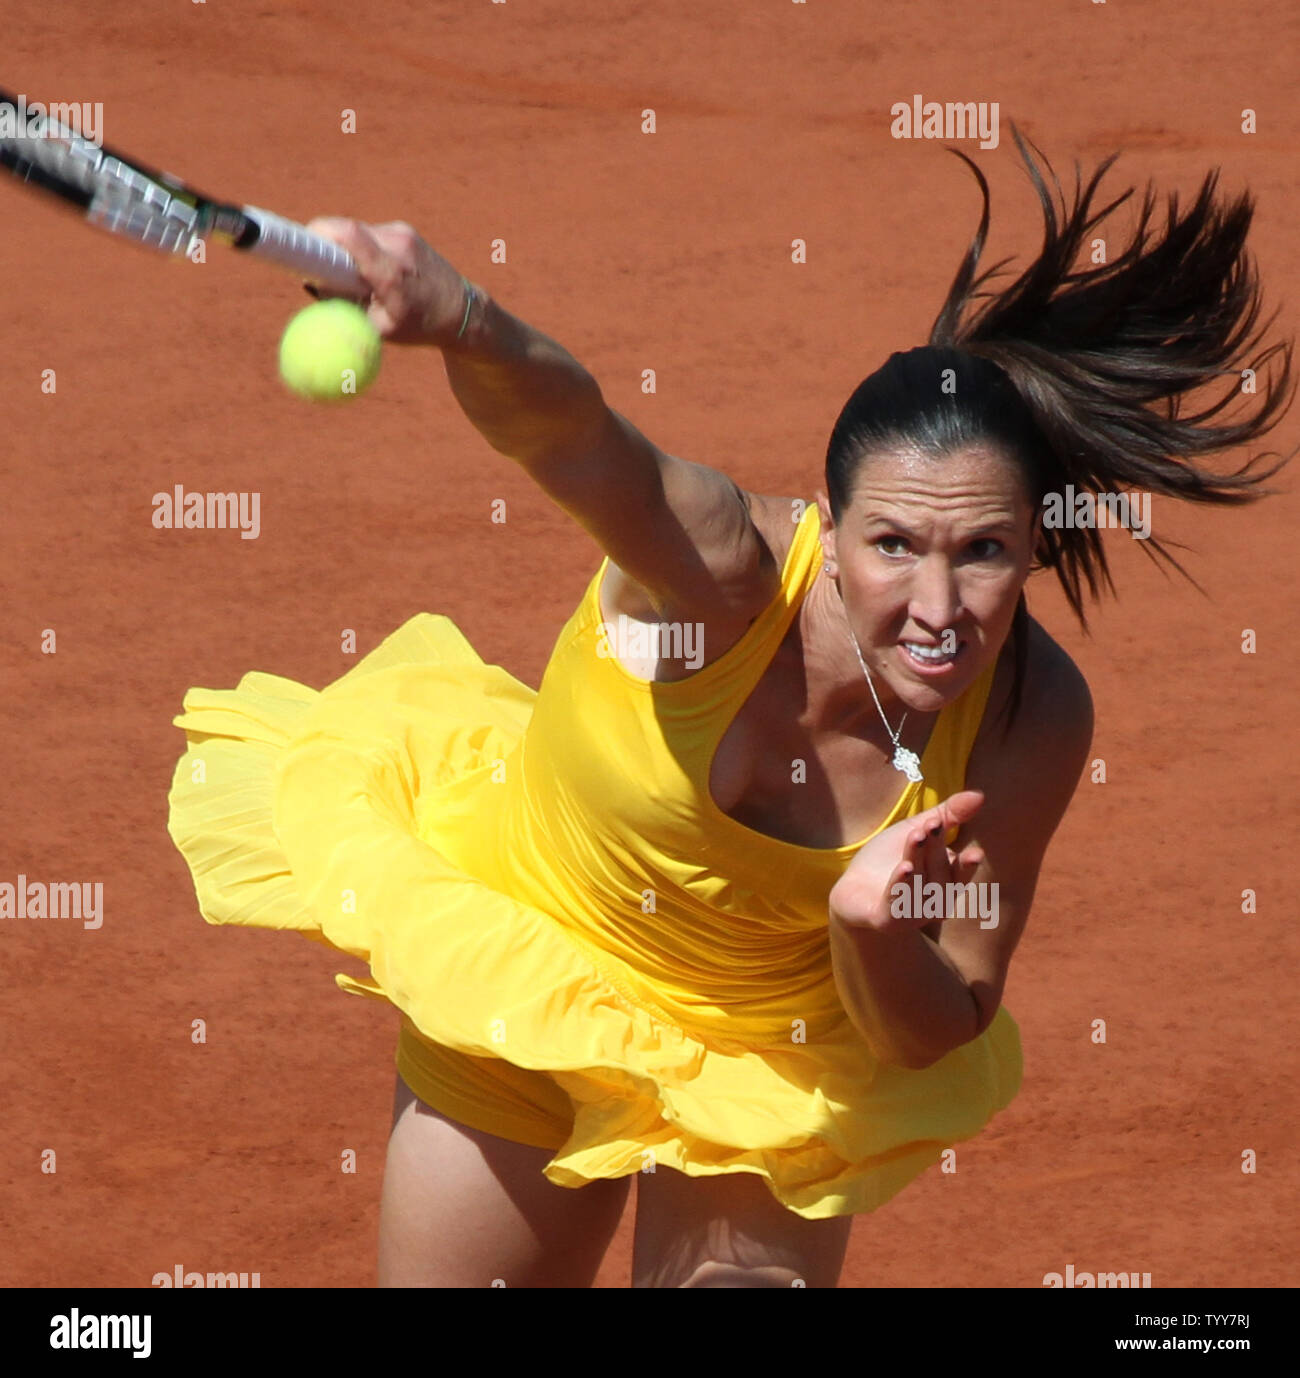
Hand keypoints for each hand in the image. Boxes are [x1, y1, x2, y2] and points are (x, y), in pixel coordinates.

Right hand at [301, 218, 471, 347]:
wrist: (463, 312)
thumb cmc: (420, 327)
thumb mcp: (379, 331)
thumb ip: (344, 311)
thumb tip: (311, 287)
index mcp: (391, 272)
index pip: (346, 234)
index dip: (316, 233)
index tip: (293, 243)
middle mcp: (398, 245)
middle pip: (345, 230)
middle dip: (325, 246)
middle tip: (314, 265)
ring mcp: (402, 233)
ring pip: (356, 232)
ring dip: (346, 251)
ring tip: (357, 280)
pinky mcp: (404, 230)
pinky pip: (369, 235)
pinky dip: (362, 251)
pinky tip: (373, 274)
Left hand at [828, 790, 985, 934]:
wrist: (852, 888)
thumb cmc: (889, 858)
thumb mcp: (918, 831)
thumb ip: (948, 815)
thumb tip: (979, 795)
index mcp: (944, 883)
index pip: (960, 875)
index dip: (966, 865)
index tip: (975, 852)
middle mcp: (932, 903)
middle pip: (938, 874)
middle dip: (936, 849)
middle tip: (931, 824)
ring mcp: (910, 914)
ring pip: (919, 886)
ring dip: (918, 860)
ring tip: (917, 835)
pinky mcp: (886, 920)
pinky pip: (896, 907)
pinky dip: (900, 887)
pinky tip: (904, 868)